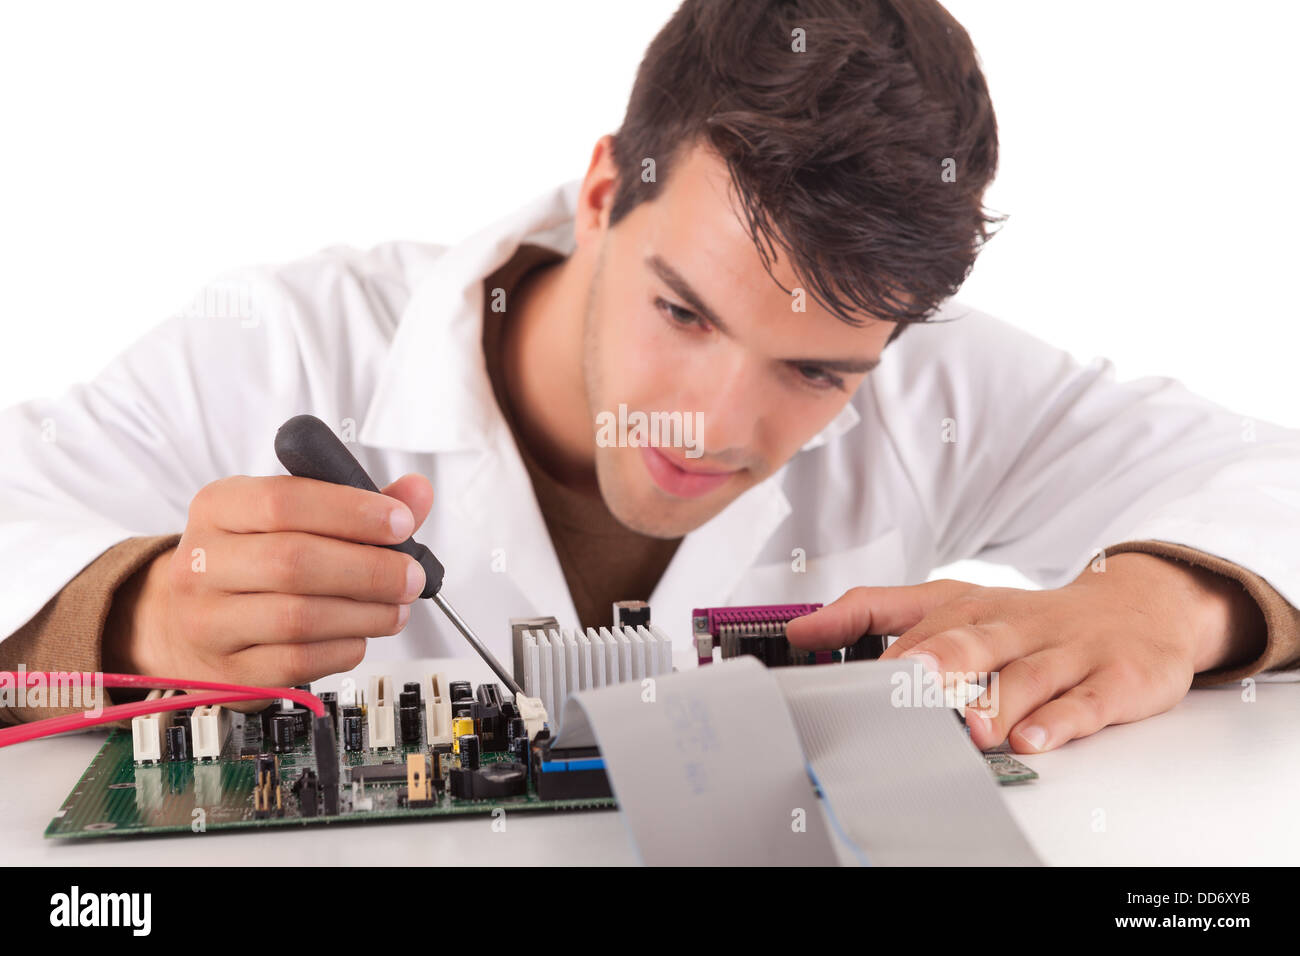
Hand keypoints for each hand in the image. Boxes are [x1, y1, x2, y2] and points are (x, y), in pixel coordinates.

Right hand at [103, 473, 433, 709]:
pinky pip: (298, 662)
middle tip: (411, 574)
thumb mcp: (289, 514)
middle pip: (293, 563)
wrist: (182, 619)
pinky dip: (344, 648)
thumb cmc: (250, 558)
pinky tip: (361, 634)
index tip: (400, 522)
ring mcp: (209, 622)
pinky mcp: (229, 671)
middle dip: (369, 569)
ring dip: (365, 613)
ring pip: (298, 618)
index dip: (351, 512)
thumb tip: (416, 492)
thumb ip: (355, 502)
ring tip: (396, 606)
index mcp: (219, 507)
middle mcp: (203, 562)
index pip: (284, 501)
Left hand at [785, 553, 1264, 752]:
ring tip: (969, 727)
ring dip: (996, 701)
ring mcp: (1065, 654)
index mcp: (972, 606)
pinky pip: (1085, 703)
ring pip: (1027, 677)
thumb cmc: (1031, 617)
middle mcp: (1014, 626)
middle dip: (937, 660)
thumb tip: (802, 629)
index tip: (840, 667)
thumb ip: (875, 612)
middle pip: (972, 641)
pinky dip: (1060, 721)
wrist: (1139, 608)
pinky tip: (1034, 738)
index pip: (920, 620)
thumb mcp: (954, 602)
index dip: (881, 645)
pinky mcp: (1113, 681)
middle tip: (907, 683)